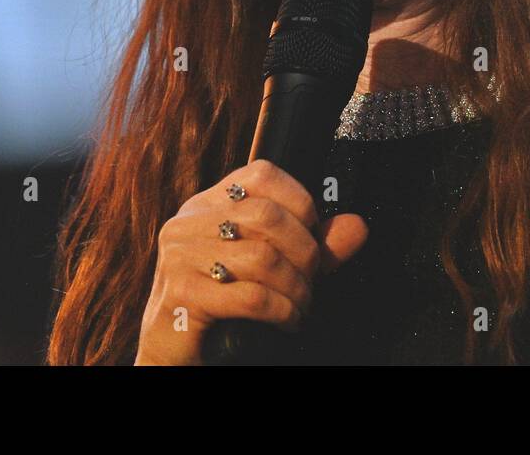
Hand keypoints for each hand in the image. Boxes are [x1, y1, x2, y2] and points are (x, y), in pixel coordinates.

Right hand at [133, 158, 368, 364]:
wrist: (172, 354)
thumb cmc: (220, 307)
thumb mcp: (268, 270)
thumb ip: (312, 246)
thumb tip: (357, 226)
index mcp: (206, 205)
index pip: (261, 174)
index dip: (300, 200)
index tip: (313, 233)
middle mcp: (188, 223)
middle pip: (267, 216)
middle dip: (305, 252)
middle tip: (313, 280)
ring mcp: (180, 257)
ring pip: (263, 258)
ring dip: (297, 288)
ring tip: (302, 306)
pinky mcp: (181, 295)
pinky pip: (251, 296)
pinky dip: (282, 311)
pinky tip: (288, 321)